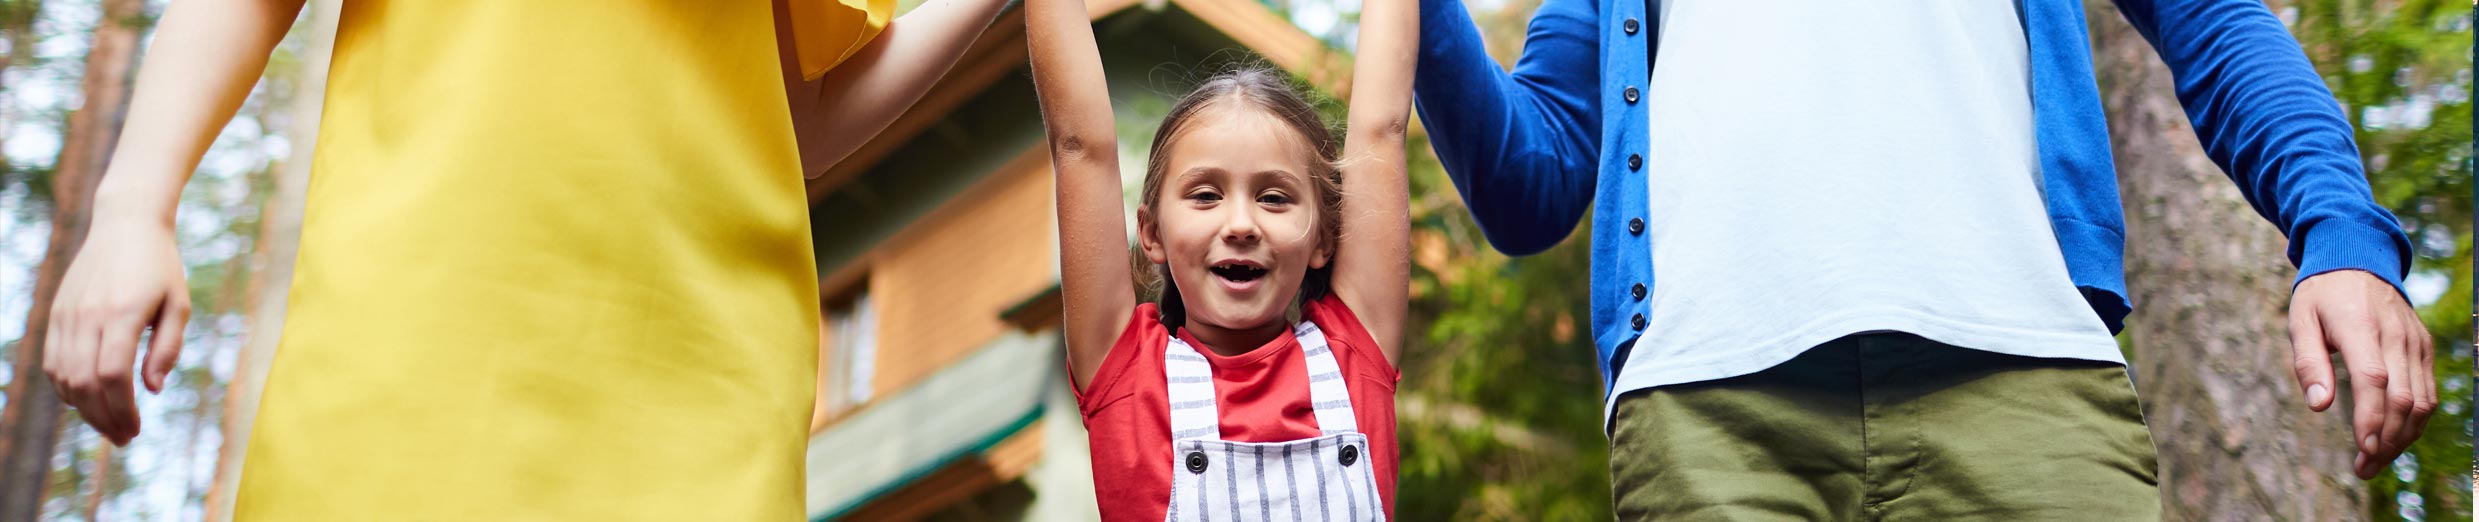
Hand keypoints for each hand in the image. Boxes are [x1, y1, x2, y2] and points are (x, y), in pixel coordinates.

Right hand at [44, 215, 188, 445]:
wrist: (125, 225)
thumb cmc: (161, 267)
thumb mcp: (179, 304)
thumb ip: (167, 347)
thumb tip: (152, 389)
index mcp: (121, 313)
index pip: (112, 375)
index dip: (121, 409)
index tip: (135, 429)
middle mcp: (87, 315)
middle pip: (84, 382)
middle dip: (103, 417)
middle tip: (124, 437)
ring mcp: (66, 314)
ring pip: (63, 376)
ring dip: (83, 408)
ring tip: (109, 424)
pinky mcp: (56, 314)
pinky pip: (52, 361)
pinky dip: (66, 388)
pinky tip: (86, 401)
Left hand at [2287, 269, 2433, 479]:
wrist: (2358, 258)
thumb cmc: (2321, 295)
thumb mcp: (2300, 320)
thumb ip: (2307, 362)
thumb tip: (2319, 406)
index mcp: (2360, 327)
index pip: (2373, 380)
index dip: (2371, 419)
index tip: (2362, 449)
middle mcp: (2395, 336)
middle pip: (2402, 398)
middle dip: (2386, 440)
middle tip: (2364, 468)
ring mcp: (2415, 342)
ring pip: (2421, 400)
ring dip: (2403, 437)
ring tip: (2376, 461)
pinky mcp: (2423, 347)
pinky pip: (2428, 391)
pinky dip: (2416, 420)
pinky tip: (2394, 438)